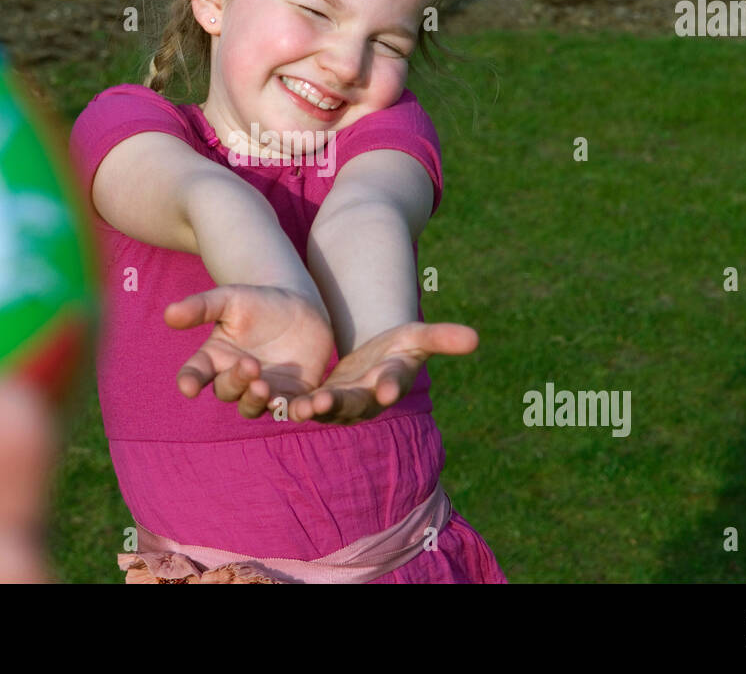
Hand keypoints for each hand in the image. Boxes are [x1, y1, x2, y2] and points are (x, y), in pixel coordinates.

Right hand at [165, 285, 335, 418]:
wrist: (298, 306)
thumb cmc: (256, 302)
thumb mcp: (229, 299)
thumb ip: (201, 306)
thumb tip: (169, 314)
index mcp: (214, 358)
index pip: (194, 373)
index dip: (189, 381)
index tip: (188, 387)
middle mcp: (235, 379)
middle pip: (227, 391)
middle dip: (236, 382)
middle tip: (251, 365)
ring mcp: (262, 390)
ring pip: (253, 407)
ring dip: (258, 401)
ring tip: (266, 388)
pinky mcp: (291, 396)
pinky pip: (291, 411)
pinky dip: (298, 412)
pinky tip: (307, 406)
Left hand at [287, 322, 478, 425]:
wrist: (373, 357)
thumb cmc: (400, 346)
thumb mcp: (418, 335)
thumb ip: (443, 337)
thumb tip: (476, 338)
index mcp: (391, 380)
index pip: (394, 385)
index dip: (391, 387)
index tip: (388, 390)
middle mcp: (366, 398)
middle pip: (353, 403)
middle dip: (340, 404)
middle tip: (324, 402)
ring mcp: (341, 402)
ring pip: (324, 410)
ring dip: (309, 410)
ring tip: (294, 407)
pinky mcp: (317, 400)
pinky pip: (301, 404)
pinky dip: (288, 403)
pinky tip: (269, 397)